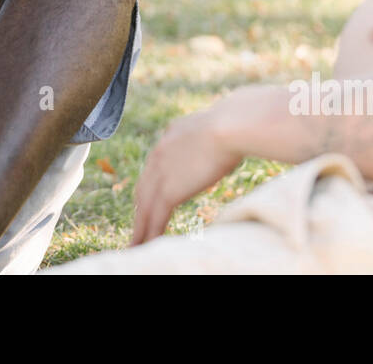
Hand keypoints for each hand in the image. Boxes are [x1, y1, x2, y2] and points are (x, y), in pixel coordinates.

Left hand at [130, 101, 242, 245]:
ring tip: (136, 245)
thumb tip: (226, 144)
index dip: (152, 184)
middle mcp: (159, 154)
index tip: (150, 197)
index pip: (154, 165)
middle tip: (139, 225)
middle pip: (143, 188)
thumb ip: (212, 138)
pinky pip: (155, 218)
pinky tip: (147, 246)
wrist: (228, 128)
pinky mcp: (168, 192)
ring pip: (144, 207)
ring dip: (140, 228)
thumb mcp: (218, 127)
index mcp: (170, 136)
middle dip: (141, 208)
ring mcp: (160, 174)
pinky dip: (150, 234)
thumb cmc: (237, 125)